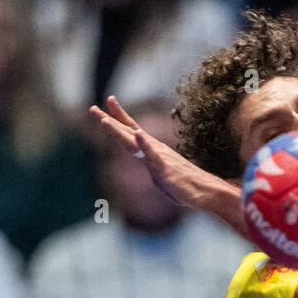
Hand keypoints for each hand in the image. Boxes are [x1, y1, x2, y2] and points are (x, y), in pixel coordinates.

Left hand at [89, 96, 241, 222]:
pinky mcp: (165, 167)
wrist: (206, 191)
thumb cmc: (186, 186)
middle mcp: (154, 149)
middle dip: (109, 120)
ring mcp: (159, 156)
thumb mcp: (163, 176)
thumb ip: (154, 168)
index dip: (118, 118)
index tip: (106, 105)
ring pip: (135, 142)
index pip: (132, 130)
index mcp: (152, 150)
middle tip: (92, 108)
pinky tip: (137, 135)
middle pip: (128, 132)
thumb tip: (150, 166)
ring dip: (119, 131)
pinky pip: (153, 155)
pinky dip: (144, 144)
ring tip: (105, 120)